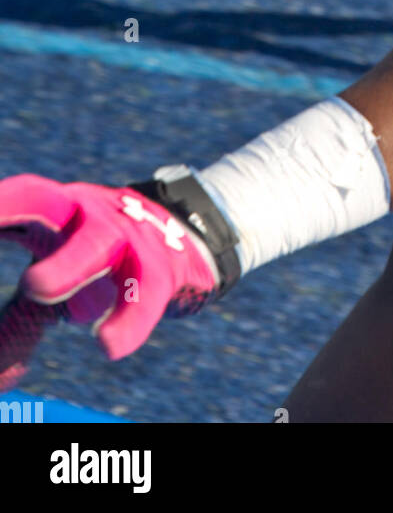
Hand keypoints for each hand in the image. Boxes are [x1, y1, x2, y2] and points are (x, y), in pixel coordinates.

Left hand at [0, 174, 219, 389]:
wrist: (189, 239)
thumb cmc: (101, 262)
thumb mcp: (62, 277)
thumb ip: (23, 319)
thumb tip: (0, 380)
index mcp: (59, 211)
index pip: (28, 197)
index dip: (5, 203)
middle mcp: (88, 213)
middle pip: (50, 205)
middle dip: (18, 213)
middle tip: (6, 256)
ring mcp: (126, 234)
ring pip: (96, 245)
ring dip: (65, 265)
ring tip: (33, 288)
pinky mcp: (159, 268)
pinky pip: (144, 294)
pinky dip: (128, 320)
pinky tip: (110, 345)